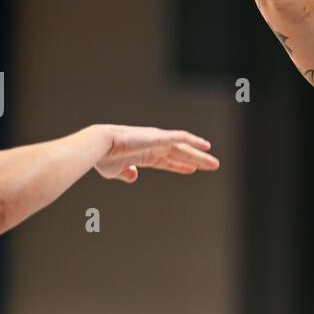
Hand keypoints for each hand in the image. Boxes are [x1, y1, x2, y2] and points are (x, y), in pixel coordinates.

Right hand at [93, 125, 219, 182]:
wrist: (100, 146)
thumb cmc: (104, 158)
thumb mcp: (116, 171)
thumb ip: (126, 173)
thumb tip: (134, 176)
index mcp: (144, 155)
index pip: (168, 161)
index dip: (180, 165)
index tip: (192, 169)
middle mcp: (153, 147)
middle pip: (181, 154)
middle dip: (196, 160)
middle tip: (212, 166)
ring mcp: (157, 141)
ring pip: (185, 148)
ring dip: (200, 155)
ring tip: (214, 163)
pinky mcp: (158, 137)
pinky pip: (181, 138)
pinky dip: (194, 140)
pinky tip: (205, 145)